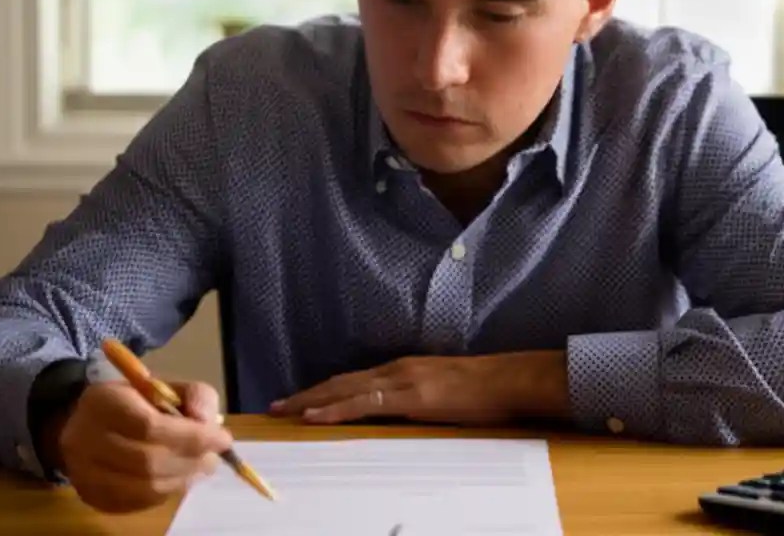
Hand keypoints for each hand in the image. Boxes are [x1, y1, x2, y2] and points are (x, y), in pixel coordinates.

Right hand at [50, 381, 231, 512]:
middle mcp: (84, 439)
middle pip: (148, 460)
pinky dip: (166, 492)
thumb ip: (194, 396)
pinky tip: (178, 478)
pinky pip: (137, 502)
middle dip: (190, 460)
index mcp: (103, 401)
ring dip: (182, 479)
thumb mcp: (165, 385)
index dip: (191, 436)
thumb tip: (210, 425)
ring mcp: (84, 472)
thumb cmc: (133, 403)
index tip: (222, 438)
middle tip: (213, 457)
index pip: (149, 425)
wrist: (86, 424)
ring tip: (199, 467)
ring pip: (145, 486)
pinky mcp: (90, 496)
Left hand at [268, 351, 568, 425]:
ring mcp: (400, 381)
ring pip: (344, 389)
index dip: (323, 389)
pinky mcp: (409, 397)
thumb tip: (401, 412)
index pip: (353, 379)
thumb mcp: (442, 390)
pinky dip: (335, 409)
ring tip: (284, 410)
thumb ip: (417, 397)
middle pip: (340, 381)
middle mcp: (395, 370)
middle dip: (306, 394)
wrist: (507, 381)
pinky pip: (363, 404)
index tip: (298, 400)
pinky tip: (315, 415)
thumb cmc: (483, 390)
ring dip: (311, 400)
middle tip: (276, 405)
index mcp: (402, 369)